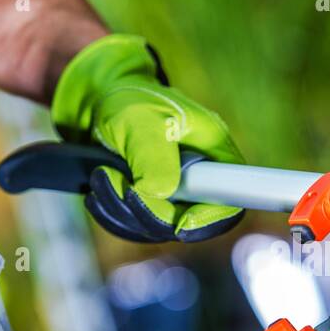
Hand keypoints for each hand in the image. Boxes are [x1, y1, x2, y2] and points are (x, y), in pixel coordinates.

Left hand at [51, 34, 243, 241]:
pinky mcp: (151, 204)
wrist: (100, 101)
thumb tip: (160, 195)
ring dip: (121, 211)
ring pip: (156, 230)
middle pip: (188, 224)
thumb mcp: (140, 120)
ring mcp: (175, 196)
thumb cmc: (128, 100)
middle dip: (146, 212)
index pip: (230, 202)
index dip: (208, 220)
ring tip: (101, 176)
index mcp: (215, 154)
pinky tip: (99, 191)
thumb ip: (153, 158)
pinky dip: (113, 215)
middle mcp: (200, 180)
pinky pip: (136, 228)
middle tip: (111, 179)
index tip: (178, 222)